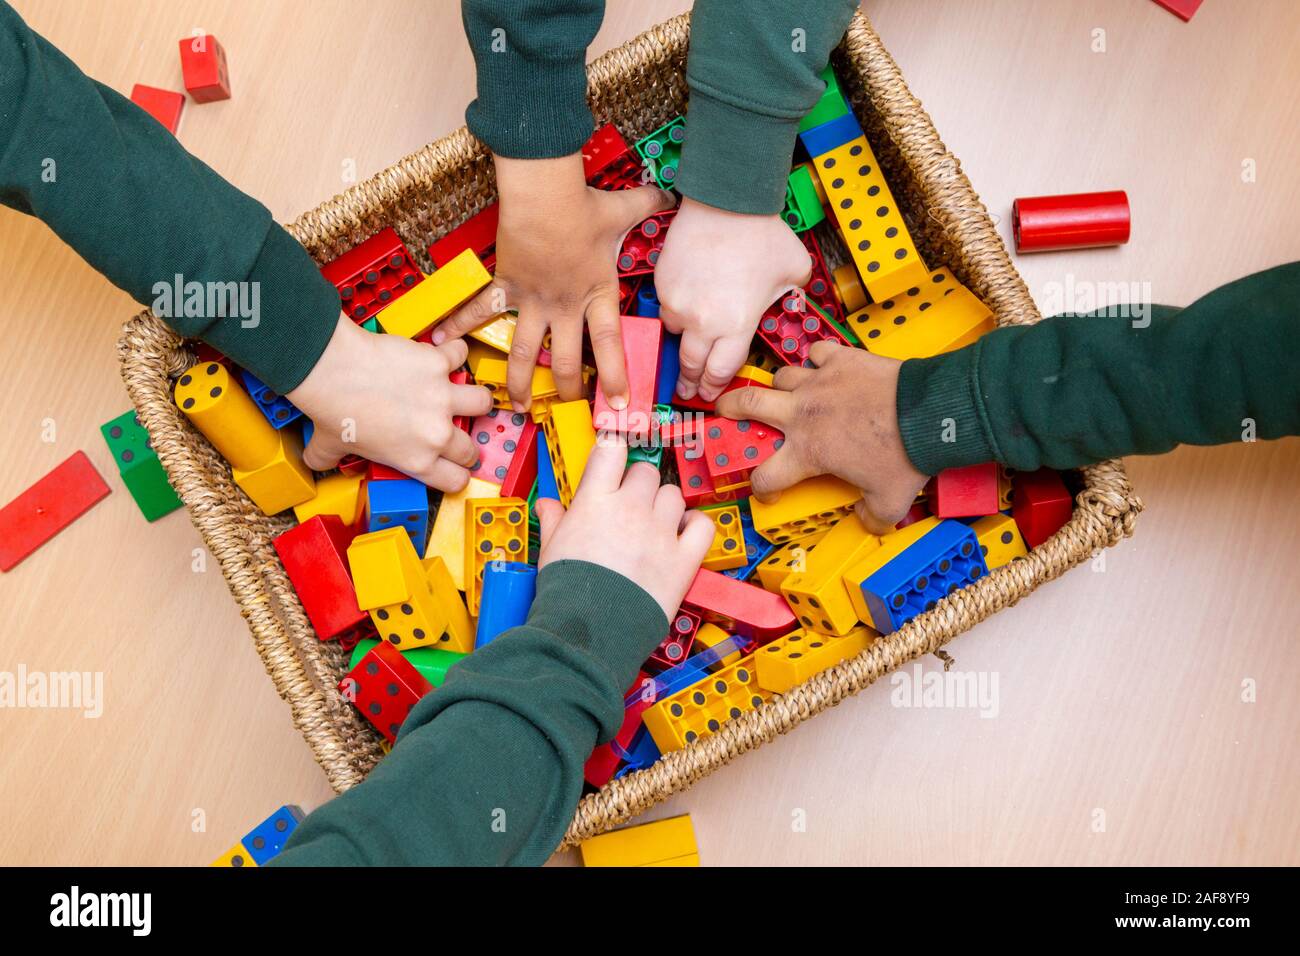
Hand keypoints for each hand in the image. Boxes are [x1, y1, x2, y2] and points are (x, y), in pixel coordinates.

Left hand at [289, 314, 493, 491]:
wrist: (333, 370)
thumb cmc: (333, 408)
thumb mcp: (329, 447)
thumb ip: (329, 458)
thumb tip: (318, 460)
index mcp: (415, 459)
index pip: (455, 480)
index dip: (455, 475)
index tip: (452, 466)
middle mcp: (435, 432)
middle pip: (470, 449)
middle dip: (463, 443)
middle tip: (452, 432)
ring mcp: (441, 397)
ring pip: (482, 403)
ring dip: (472, 400)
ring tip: (460, 395)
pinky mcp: (437, 364)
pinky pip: (459, 355)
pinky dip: (453, 352)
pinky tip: (443, 354)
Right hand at [433, 153, 673, 410]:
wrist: (543, 196)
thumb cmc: (583, 205)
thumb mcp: (624, 208)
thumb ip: (648, 205)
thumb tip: (670, 194)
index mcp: (597, 293)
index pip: (609, 345)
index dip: (614, 376)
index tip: (619, 402)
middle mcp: (565, 306)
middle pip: (566, 360)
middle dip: (567, 389)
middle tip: (568, 406)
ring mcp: (533, 300)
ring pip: (526, 352)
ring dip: (520, 381)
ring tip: (518, 406)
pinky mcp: (506, 285)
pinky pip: (481, 310)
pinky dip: (461, 324)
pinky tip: (444, 341)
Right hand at [534, 438, 714, 618]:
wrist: (590, 631)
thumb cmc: (567, 591)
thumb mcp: (550, 549)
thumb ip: (554, 521)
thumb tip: (548, 505)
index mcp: (595, 501)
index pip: (611, 450)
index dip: (613, 451)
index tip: (615, 458)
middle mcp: (631, 508)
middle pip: (646, 472)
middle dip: (638, 484)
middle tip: (629, 505)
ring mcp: (660, 532)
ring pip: (673, 495)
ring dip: (664, 504)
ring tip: (653, 524)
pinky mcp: (683, 558)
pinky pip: (702, 525)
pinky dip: (696, 524)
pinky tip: (683, 532)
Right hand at [655, 196, 811, 402]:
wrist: (726, 200)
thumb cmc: (762, 234)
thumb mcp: (793, 272)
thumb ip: (787, 296)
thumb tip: (786, 301)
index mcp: (737, 326)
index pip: (721, 372)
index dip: (715, 386)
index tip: (711, 393)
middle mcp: (704, 322)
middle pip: (691, 365)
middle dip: (690, 381)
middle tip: (688, 390)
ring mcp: (678, 304)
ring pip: (675, 334)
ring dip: (683, 340)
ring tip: (688, 343)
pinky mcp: (662, 285)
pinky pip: (666, 306)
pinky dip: (675, 309)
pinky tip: (686, 301)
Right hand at [714, 341, 928, 533]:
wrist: (929, 413)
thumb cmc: (905, 455)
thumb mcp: (888, 501)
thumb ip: (871, 516)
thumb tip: (867, 521)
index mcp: (807, 453)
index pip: (765, 477)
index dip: (761, 489)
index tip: (769, 491)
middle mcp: (803, 415)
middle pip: (746, 405)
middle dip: (729, 408)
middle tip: (724, 410)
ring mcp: (819, 383)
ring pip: (780, 377)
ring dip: (780, 387)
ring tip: (787, 393)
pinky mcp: (839, 359)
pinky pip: (815, 353)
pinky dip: (817, 360)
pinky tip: (825, 368)